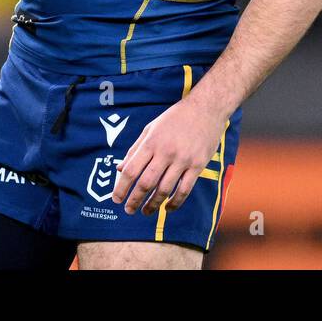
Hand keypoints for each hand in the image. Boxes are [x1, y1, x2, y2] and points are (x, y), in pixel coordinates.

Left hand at [112, 97, 226, 215]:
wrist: (206, 108)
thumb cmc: (175, 118)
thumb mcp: (151, 128)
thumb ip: (135, 150)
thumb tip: (120, 170)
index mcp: (151, 142)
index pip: (131, 170)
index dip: (121, 188)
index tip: (116, 199)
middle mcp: (166, 152)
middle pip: (146, 183)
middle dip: (135, 200)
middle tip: (129, 210)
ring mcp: (183, 159)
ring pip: (165, 189)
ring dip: (153, 204)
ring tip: (146, 212)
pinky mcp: (198, 165)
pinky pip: (184, 189)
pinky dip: (175, 202)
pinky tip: (168, 208)